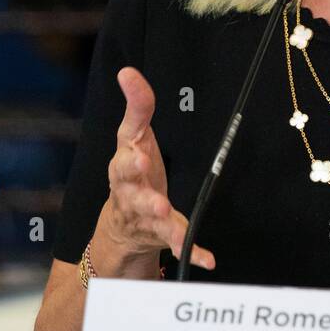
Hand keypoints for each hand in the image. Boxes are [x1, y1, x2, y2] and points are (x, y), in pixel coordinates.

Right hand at [97, 67, 214, 270]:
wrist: (121, 227)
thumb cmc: (132, 172)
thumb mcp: (133, 138)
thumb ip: (138, 106)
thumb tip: (128, 71)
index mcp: (123, 163)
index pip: (124, 151)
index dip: (130, 151)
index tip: (138, 150)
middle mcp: (128, 190)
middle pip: (127, 185)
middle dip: (136, 181)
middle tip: (144, 175)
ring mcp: (143, 214)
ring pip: (149, 216)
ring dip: (158, 215)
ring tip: (164, 212)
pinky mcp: (160, 235)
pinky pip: (176, 242)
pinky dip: (193, 251)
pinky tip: (208, 259)